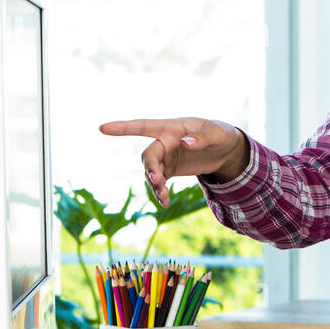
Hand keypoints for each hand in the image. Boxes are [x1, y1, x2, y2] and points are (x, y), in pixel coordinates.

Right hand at [98, 117, 247, 206]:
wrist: (227, 150)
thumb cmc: (221, 134)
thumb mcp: (217, 133)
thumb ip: (201, 137)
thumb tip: (185, 143)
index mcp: (172, 128)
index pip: (143, 126)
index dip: (123, 127)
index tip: (102, 128)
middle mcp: (165, 141)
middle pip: (149, 155)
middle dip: (151, 169)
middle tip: (158, 182)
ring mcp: (166, 157)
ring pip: (151, 171)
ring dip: (154, 184)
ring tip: (164, 197)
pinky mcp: (170, 170)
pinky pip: (159, 182)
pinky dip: (160, 192)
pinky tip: (165, 202)